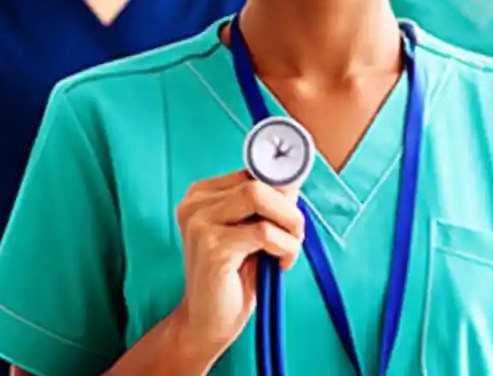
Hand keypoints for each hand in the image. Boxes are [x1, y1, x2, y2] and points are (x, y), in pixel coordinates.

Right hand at [173, 170, 304, 358]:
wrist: (208, 321)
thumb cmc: (234, 276)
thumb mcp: (253, 231)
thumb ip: (268, 204)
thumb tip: (294, 180)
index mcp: (202, 195)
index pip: (251, 171)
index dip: (282, 184)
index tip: (297, 203)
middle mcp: (195, 204)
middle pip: (257, 183)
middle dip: (288, 208)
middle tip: (297, 233)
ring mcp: (200, 224)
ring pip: (260, 198)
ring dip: (289, 225)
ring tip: (289, 248)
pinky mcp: (212, 248)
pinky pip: (264, 232)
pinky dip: (285, 246)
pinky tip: (281, 263)